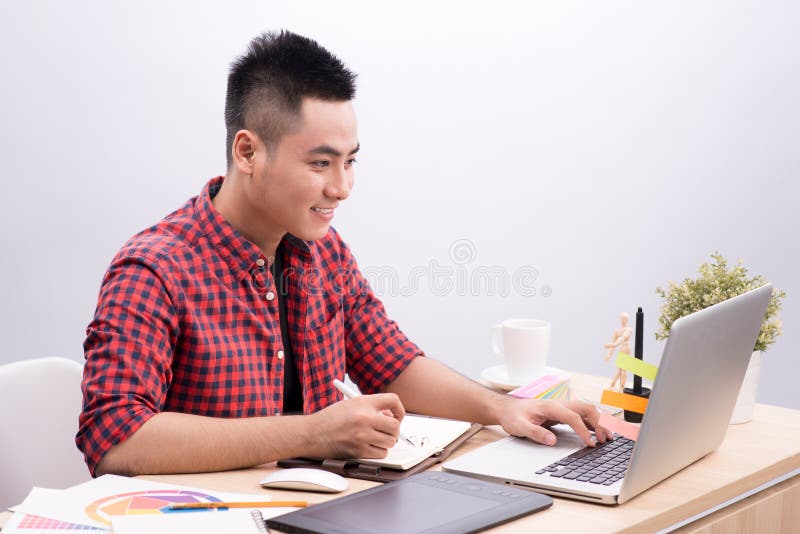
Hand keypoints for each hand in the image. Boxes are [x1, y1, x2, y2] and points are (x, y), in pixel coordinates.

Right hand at [308, 393, 405, 458]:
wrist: (311, 433)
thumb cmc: (329, 419)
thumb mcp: (350, 404)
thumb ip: (371, 408)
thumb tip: (390, 417)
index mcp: (363, 402)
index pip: (392, 400)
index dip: (399, 409)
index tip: (397, 415)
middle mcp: (364, 418)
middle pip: (395, 425)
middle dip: (393, 429)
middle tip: (387, 430)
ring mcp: (362, 436)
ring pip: (390, 441)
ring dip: (386, 441)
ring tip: (375, 438)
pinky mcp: (359, 451)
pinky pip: (381, 453)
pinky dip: (378, 451)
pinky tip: (369, 446)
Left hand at [495, 398, 612, 446]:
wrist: (508, 409)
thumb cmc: (514, 417)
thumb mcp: (519, 426)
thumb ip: (535, 433)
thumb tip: (552, 440)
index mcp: (550, 406)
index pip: (572, 417)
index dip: (583, 430)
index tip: (590, 443)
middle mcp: (559, 404)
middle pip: (585, 408)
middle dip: (598, 422)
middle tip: (604, 439)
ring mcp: (562, 408)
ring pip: (586, 410)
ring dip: (599, 422)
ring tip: (607, 437)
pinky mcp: (562, 413)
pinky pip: (582, 416)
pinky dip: (593, 423)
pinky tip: (598, 434)